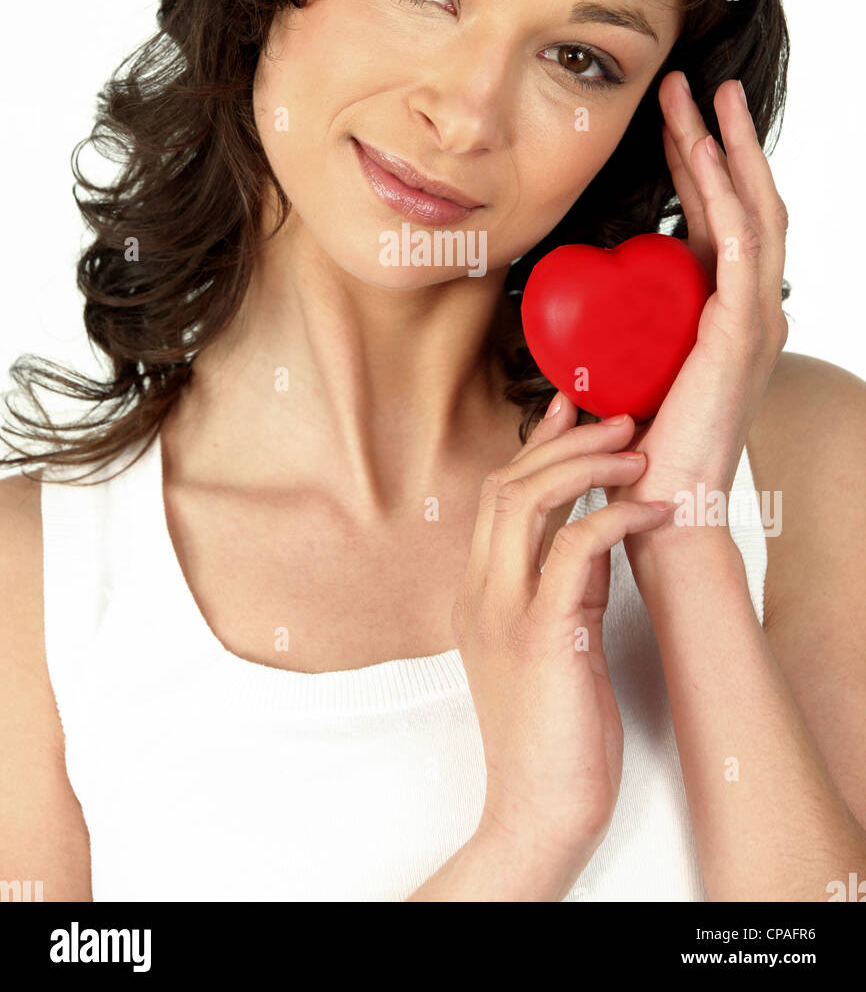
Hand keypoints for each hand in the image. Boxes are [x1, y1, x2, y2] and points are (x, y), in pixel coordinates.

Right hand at [454, 394, 675, 886]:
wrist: (538, 810)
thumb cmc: (554, 733)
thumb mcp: (554, 642)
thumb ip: (560, 586)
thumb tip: (593, 534)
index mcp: (477, 593)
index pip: (495, 496)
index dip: (534, 446)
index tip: (570, 409)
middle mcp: (480, 592)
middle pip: (506, 484)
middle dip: (565, 441)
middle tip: (618, 418)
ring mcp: (504, 611)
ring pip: (527, 502)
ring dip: (585, 465)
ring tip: (637, 451)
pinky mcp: (542, 635)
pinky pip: (574, 549)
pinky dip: (614, 518)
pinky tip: (651, 511)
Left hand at [604, 71, 788, 568]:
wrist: (660, 506)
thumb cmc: (637, 447)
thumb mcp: (625, 369)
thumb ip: (613, 334)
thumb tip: (574, 308)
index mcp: (721, 310)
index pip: (715, 217)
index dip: (694, 162)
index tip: (670, 116)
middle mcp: (749, 306)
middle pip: (741, 200)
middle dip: (716, 137)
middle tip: (692, 83)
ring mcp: (754, 318)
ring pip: (752, 210)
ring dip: (727, 149)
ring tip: (705, 96)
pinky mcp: (743, 333)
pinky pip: (742, 251)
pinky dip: (727, 200)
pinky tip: (711, 160)